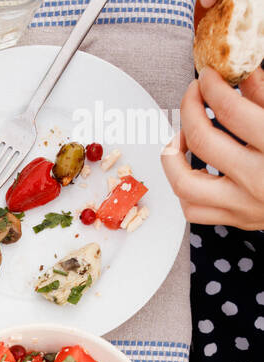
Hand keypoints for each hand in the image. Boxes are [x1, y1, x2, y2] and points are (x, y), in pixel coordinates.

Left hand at [163, 66, 263, 228]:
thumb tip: (238, 73)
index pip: (230, 110)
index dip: (212, 86)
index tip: (208, 76)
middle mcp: (257, 179)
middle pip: (202, 141)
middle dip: (190, 108)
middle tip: (194, 94)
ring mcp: (243, 204)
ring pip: (185, 184)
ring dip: (174, 156)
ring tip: (184, 135)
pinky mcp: (236, 219)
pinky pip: (193, 210)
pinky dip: (184, 187)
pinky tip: (193, 167)